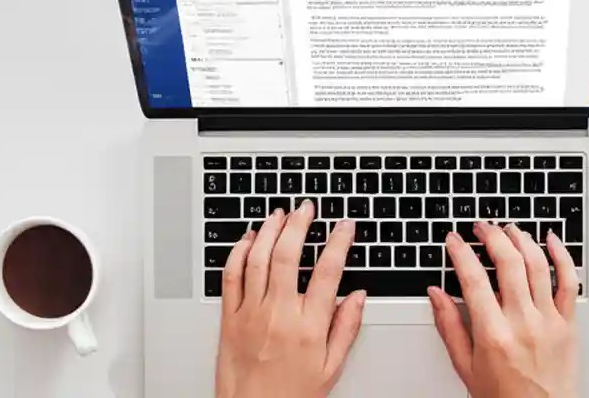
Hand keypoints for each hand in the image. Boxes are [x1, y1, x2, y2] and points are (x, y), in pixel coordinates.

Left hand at [215, 203, 366, 397]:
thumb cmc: (290, 396)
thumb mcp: (331, 367)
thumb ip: (347, 328)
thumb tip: (359, 296)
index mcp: (309, 327)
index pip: (328, 271)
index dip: (338, 242)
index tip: (345, 226)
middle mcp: (279, 315)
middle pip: (289, 255)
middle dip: (299, 224)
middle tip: (307, 209)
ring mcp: (250, 314)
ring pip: (259, 259)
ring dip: (270, 230)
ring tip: (280, 214)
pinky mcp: (229, 318)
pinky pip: (231, 276)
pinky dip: (239, 252)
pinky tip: (249, 239)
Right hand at [428, 222, 579, 397]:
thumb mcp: (466, 367)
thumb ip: (450, 327)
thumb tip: (436, 295)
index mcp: (494, 335)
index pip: (473, 280)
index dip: (461, 253)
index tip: (454, 240)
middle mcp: (523, 323)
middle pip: (508, 263)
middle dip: (492, 236)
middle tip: (481, 227)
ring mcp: (549, 321)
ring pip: (538, 265)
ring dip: (522, 239)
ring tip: (509, 229)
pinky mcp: (569, 323)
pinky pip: (569, 282)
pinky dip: (561, 255)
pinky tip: (550, 240)